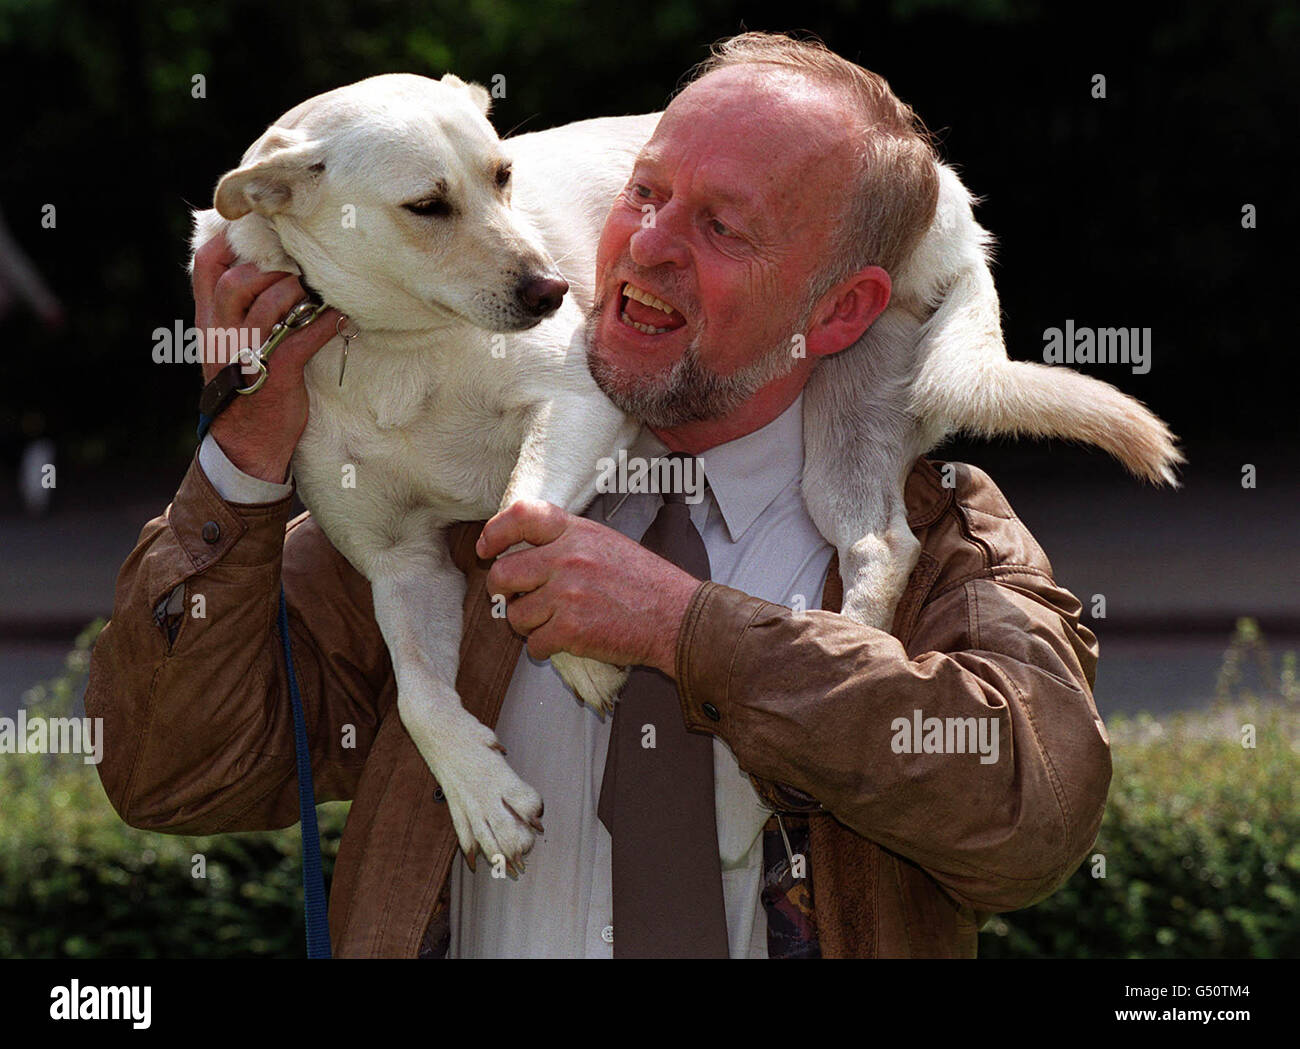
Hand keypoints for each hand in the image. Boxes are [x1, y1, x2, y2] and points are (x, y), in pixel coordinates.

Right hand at [192, 233, 340, 482]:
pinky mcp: (274, 376)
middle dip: (272, 266)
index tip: (265, 229)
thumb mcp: (232, 342)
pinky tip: (341, 316)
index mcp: (209, 320)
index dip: (233, 240)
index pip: (206, 264)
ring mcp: (246, 355)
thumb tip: (272, 267)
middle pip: (235, 279)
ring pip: (267, 306)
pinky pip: (301, 340)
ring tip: (321, 290)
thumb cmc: (248, 386)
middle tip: (302, 264)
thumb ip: (241, 307)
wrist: (247, 446)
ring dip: (299, 292)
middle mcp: (221, 334)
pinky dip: (324, 324)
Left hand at [477, 499, 703, 674]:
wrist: (676, 616)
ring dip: (527, 624)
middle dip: (502, 591)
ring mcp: (567, 594)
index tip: (487, 548)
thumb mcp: (606, 543)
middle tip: (515, 597)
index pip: (521, 516)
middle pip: (503, 573)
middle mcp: (568, 558)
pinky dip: (544, 648)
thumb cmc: (645, 583)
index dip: (495, 532)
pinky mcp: (571, 629)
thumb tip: (526, 552)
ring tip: (550, 622)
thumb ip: (567, 541)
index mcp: (576, 532)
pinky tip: (564, 641)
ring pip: (515, 614)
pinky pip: (534, 643)